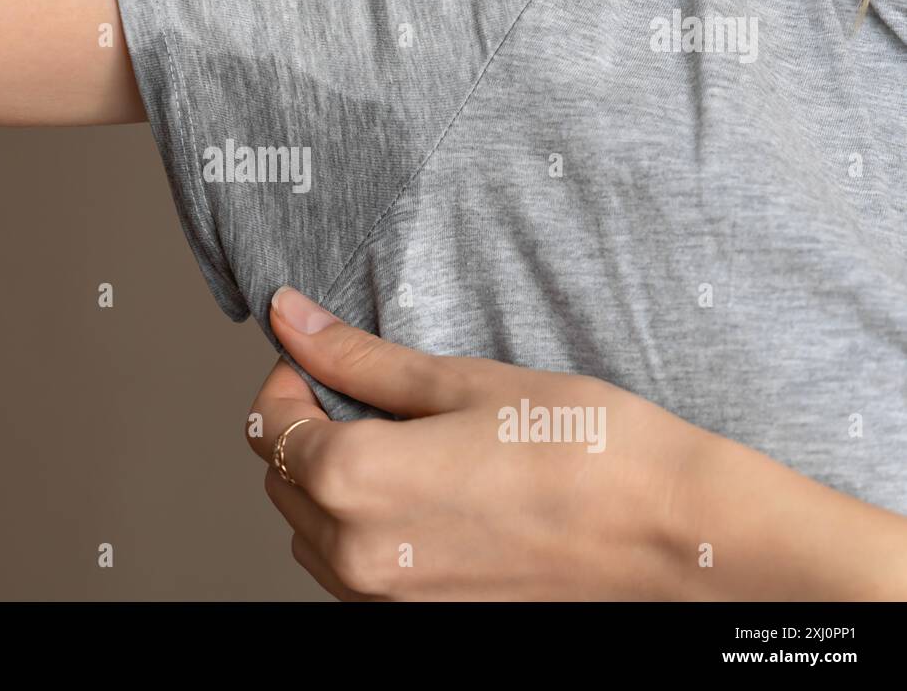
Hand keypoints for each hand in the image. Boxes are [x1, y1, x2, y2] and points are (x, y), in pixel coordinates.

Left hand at [247, 286, 711, 599]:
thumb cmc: (585, 450)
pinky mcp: (424, 622)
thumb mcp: (462, 382)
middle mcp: (356, 556)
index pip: (266, 425)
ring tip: (403, 446)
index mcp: (353, 482)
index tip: (322, 358)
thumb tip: (290, 318)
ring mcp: (390, 603)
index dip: (288, 379)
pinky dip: (365, 531)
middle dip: (306, 429)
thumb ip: (360, 358)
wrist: (675, 538)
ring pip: (312, 534)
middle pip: (282, 481)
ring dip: (330, 485)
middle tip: (368, 394)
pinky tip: (426, 497)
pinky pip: (356, 574)